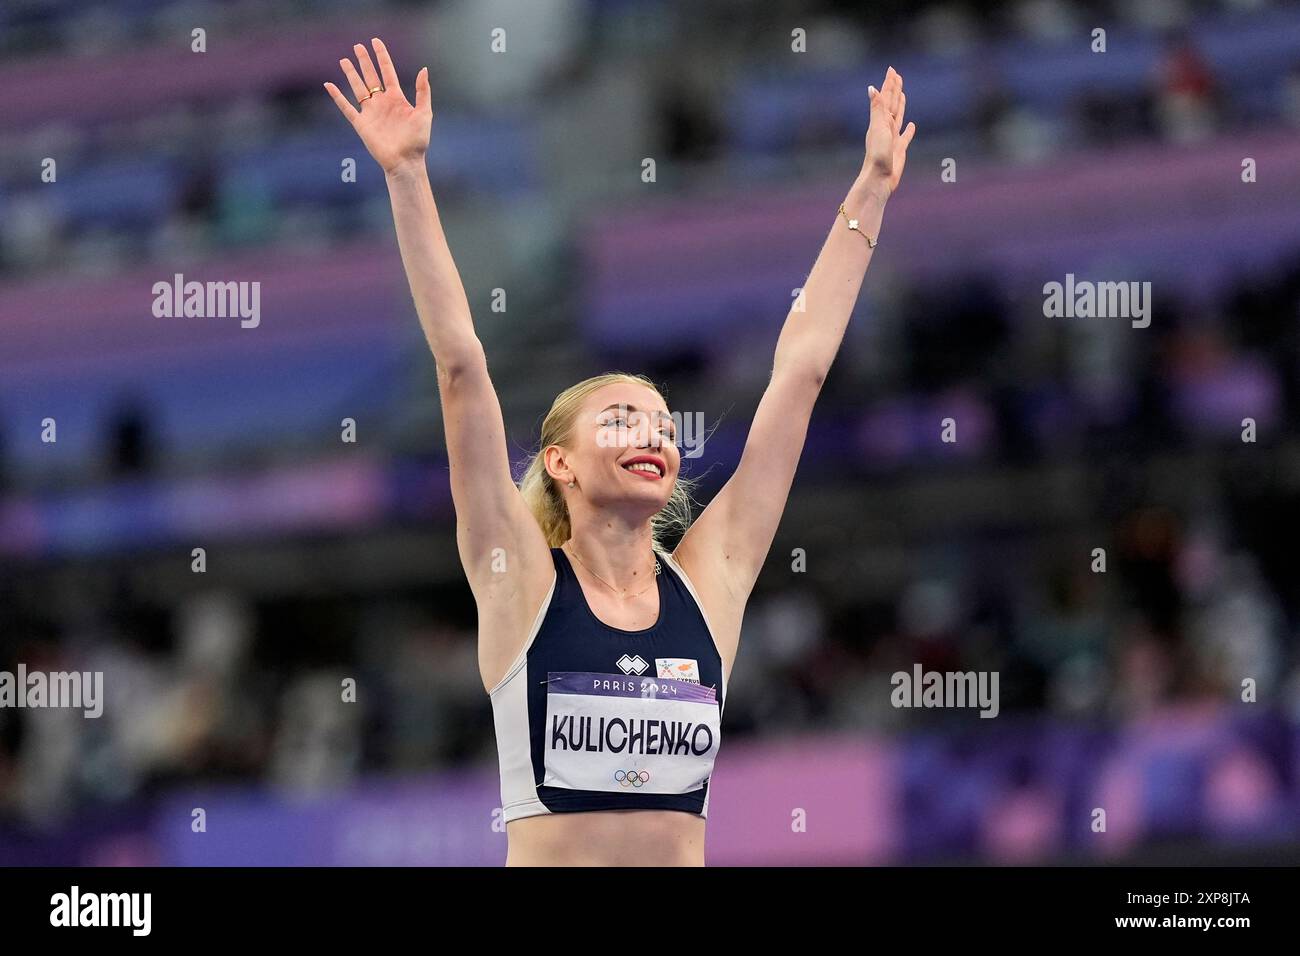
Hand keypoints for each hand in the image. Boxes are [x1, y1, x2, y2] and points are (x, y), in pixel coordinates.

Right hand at [324, 38, 431, 174]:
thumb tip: (423, 69)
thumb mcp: (424, 113)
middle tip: (358, 46)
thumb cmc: (417, 140)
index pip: (387, 71)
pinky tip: (329, 85)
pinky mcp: (361, 124)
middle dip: (364, 61)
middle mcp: (382, 102)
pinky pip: (346, 107)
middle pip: (371, 76)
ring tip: (344, 60)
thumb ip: (423, 91)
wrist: (406, 161)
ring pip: (358, 88)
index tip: (375, 41)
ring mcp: (371, 112)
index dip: (381, 56)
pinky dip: (337, 96)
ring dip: (351, 74)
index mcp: (397, 98)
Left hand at [863, 66, 915, 195]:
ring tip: (902, 94)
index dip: (889, 84)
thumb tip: (872, 87)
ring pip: (898, 117)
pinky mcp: (899, 150)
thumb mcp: (878, 128)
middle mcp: (885, 127)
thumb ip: (877, 108)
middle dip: (894, 89)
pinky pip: (905, 137)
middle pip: (892, 104)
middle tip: (897, 75)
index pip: (886, 97)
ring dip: (900, 105)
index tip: (892, 70)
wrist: (879, 178)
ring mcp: (893, 138)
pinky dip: (909, 130)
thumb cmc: (877, 155)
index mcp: (880, 121)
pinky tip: (912, 125)